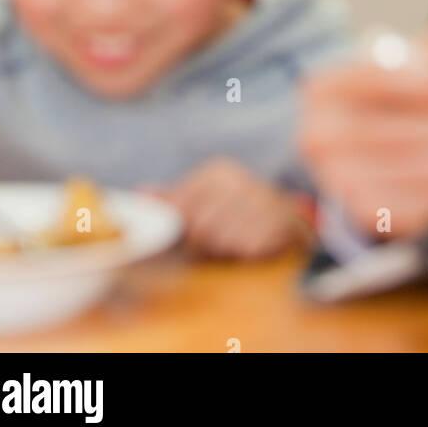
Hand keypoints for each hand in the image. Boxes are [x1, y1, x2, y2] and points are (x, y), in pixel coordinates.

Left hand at [141, 157, 312, 259]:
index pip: (181, 206)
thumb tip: (140, 192)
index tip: (192, 236)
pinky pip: (247, 248)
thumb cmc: (236, 212)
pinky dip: (245, 253)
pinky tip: (250, 247)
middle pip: (200, 226)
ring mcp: (261, 199)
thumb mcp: (205, 201)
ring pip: (222, 239)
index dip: (183, 229)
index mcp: (217, 172)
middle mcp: (239, 180)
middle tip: (214, 246)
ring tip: (233, 245)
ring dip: (224, 250)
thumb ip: (173, 199)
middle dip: (203, 244)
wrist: (287, 220)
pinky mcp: (278, 222)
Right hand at [299, 30, 427, 239]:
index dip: (421, 82)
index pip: (375, 78)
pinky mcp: (364, 212)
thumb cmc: (393, 96)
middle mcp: (318, 137)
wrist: (365, 148)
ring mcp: (336, 179)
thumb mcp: (411, 64)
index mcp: (322, 90)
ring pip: (413, 166)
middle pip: (397, 129)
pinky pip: (417, 201)